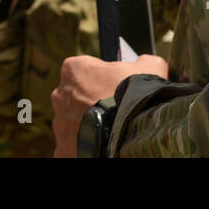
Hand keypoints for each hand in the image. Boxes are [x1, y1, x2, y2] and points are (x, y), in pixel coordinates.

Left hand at [51, 54, 168, 157]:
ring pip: (73, 122)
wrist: (132, 132)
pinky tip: (101, 145)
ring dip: (87, 124)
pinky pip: (72, 145)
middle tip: (113, 110)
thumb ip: (144, 61)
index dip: (103, 78)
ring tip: (110, 129)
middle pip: (76, 97)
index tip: (116, 87)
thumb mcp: (149, 68)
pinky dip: (84, 145)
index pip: (85, 70)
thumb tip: (147, 61)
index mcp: (74, 69)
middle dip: (91, 102)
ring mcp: (59, 123)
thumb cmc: (135, 96)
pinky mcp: (63, 147)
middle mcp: (60, 94)